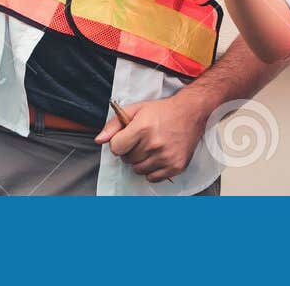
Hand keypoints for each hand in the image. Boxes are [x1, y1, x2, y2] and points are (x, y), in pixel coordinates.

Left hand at [95, 94, 209, 181]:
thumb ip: (114, 124)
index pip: (116, 148)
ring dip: (140, 161)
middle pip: (127, 160)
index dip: (119, 143)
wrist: (190, 112)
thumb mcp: (136, 110)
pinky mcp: (176, 166)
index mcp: (142, 128)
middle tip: (140, 141)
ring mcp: (166, 157)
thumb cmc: (161, 111)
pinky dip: (152, 170)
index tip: (126, 138)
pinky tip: (157, 157)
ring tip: (149, 148)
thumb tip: (99, 140)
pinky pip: (152, 178)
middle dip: (130, 151)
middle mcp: (154, 144)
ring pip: (138, 170)